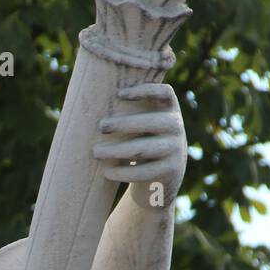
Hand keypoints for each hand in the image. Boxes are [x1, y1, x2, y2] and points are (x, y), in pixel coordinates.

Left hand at [92, 82, 185, 211]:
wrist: (162, 178)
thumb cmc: (143, 143)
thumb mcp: (143, 126)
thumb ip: (129, 113)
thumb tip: (92, 103)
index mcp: (170, 110)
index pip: (164, 93)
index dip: (145, 90)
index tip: (119, 94)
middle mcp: (176, 127)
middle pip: (150, 122)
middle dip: (123, 124)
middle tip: (100, 126)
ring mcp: (176, 150)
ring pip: (144, 149)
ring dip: (117, 150)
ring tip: (96, 152)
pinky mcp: (171, 171)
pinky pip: (144, 172)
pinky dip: (123, 172)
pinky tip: (107, 172)